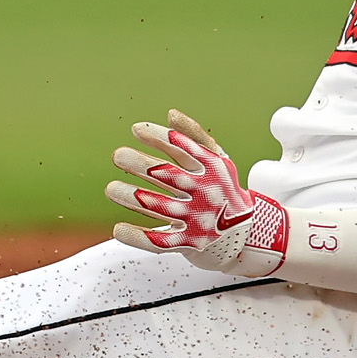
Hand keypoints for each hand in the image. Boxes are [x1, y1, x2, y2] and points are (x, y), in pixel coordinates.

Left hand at [106, 110, 286, 274]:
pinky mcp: (189, 243)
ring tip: (111, 189)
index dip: (159, 137)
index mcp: (213, 169)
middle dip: (140, 164)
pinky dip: (138, 237)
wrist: (245, 235)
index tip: (136, 130)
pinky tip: (119, 229)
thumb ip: (194, 137)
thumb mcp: (218, 161)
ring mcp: (198, 220)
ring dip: (131, 197)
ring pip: (159, 207)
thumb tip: (171, 114)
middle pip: (168, 176)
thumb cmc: (222, 190)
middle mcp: (206, 193)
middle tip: (118, 155)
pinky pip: (160, 242)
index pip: (184, 148)